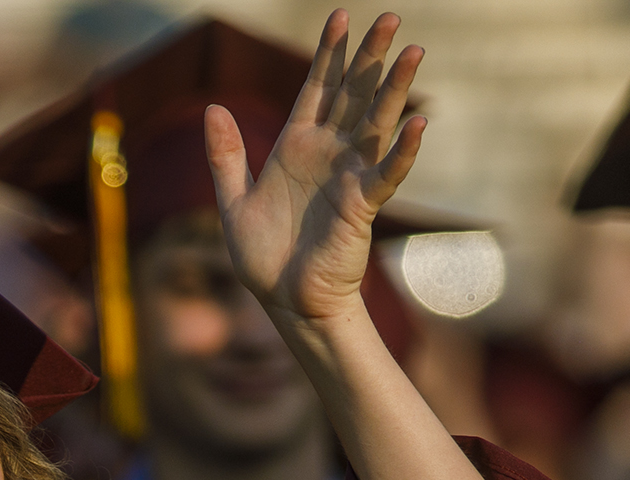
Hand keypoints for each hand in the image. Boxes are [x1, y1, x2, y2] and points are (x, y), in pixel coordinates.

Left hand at [208, 10, 425, 328]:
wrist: (284, 301)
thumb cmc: (263, 257)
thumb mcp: (233, 202)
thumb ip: (225, 157)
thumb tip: (212, 107)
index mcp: (297, 146)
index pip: (318, 88)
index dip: (330, 53)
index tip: (341, 16)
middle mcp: (328, 153)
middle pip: (354, 94)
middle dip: (370, 55)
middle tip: (389, 16)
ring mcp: (348, 176)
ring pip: (376, 123)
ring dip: (394, 89)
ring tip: (412, 51)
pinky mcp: (362, 206)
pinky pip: (385, 174)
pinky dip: (403, 151)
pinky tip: (418, 123)